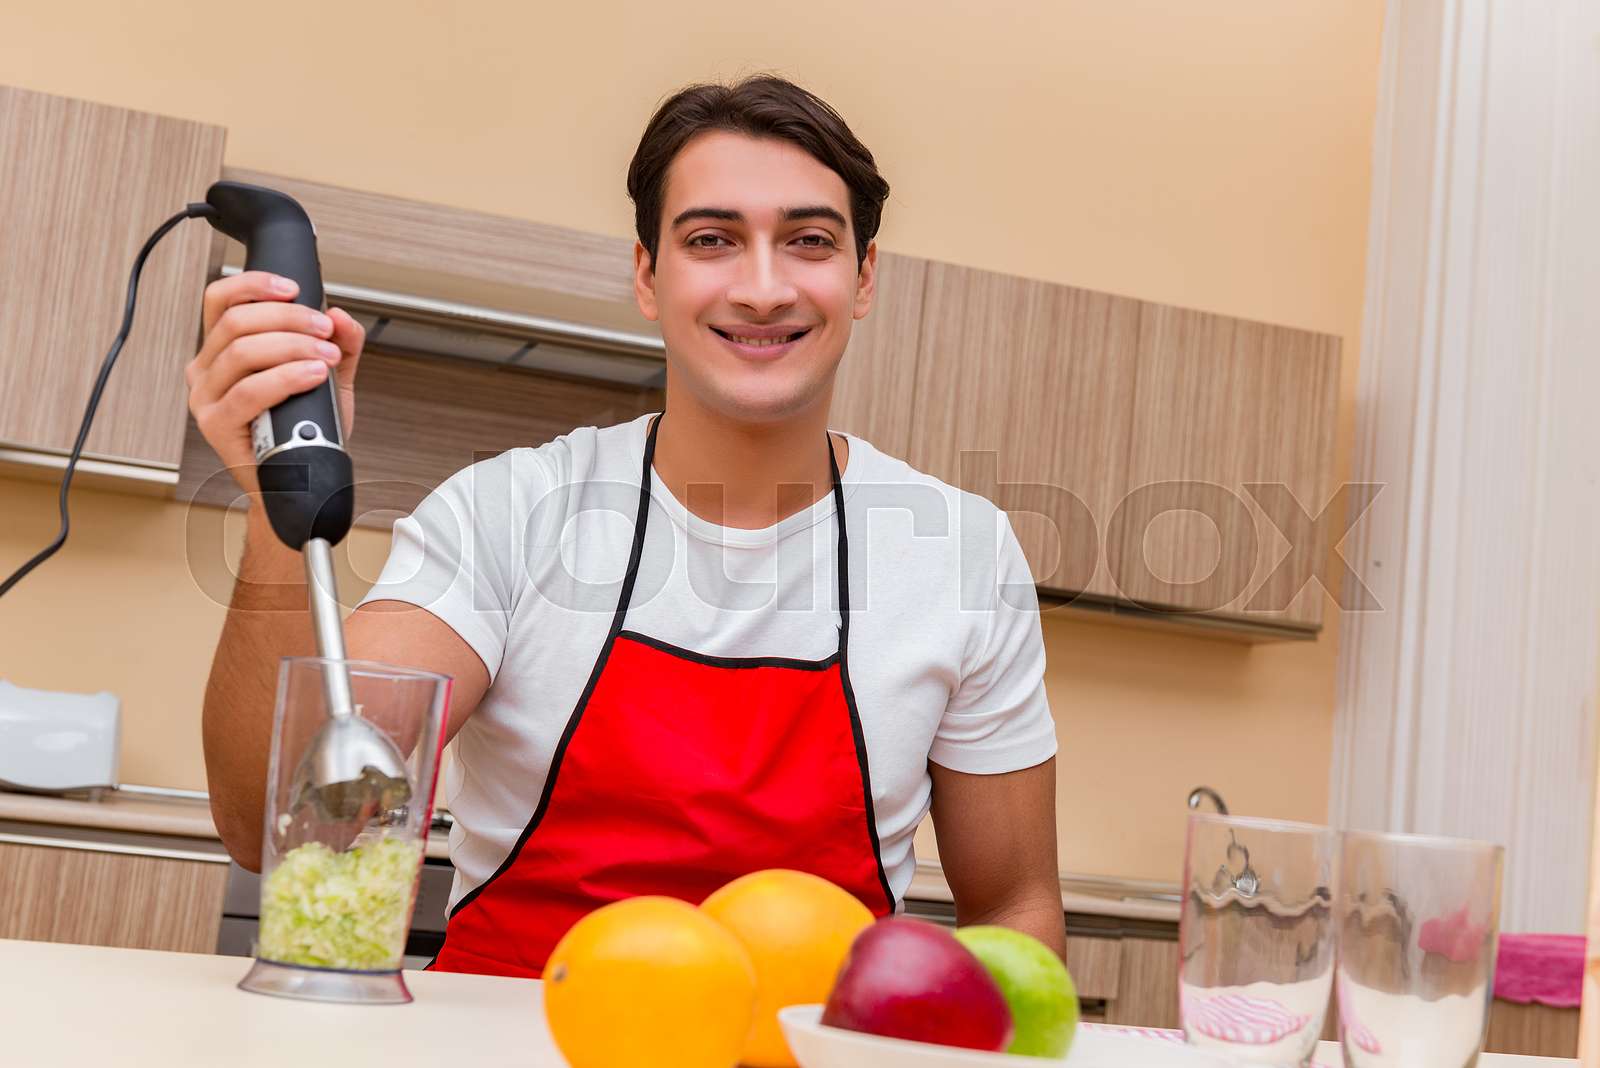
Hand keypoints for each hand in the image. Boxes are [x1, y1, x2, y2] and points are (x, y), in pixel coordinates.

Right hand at [185, 270, 363, 496]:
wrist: (301, 480)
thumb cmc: (304, 430)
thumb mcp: (329, 379)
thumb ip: (341, 345)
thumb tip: (341, 317)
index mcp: (222, 351)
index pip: (220, 300)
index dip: (254, 285)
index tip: (294, 288)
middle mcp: (206, 371)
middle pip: (236, 322)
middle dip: (288, 318)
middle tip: (325, 329)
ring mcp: (206, 399)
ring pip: (242, 353)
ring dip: (291, 346)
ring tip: (325, 356)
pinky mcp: (216, 426)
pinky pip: (248, 392)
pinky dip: (285, 378)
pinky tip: (312, 375)